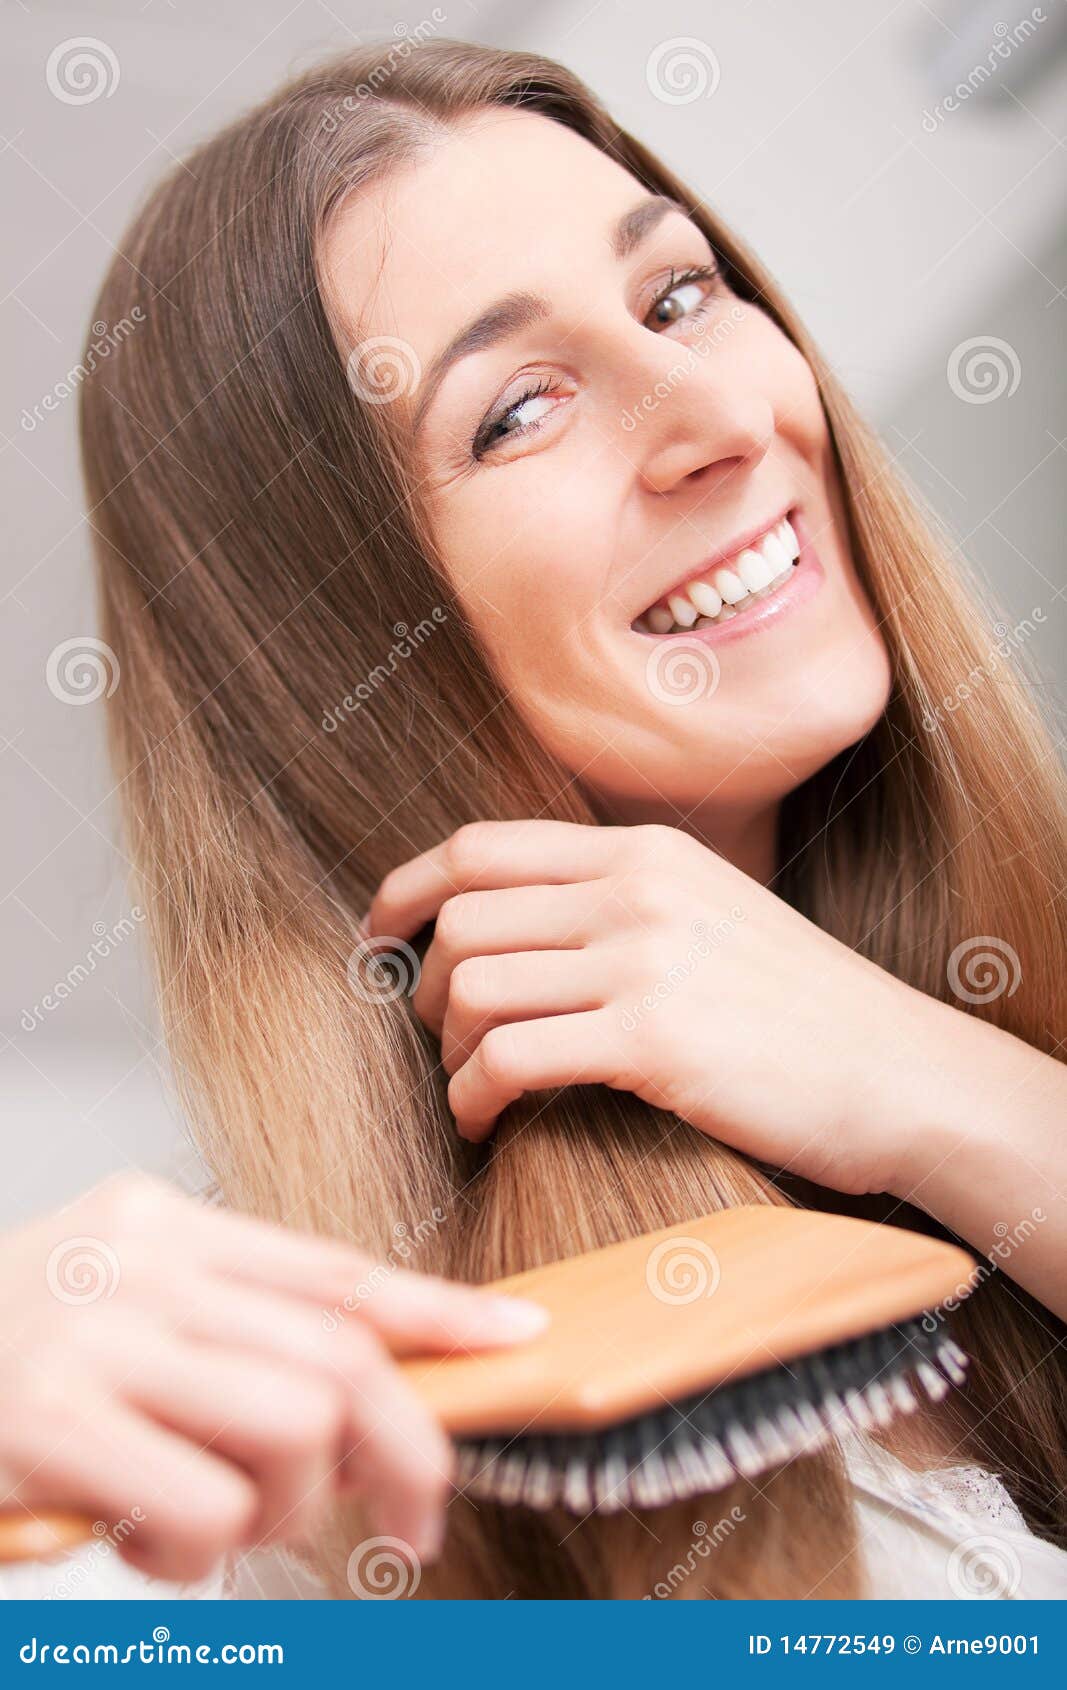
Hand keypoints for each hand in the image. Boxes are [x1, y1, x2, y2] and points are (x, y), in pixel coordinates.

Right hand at [0, 1173, 546, 1580]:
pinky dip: (201, 1546)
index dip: (439, 1309)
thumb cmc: (7, 1361)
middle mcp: (134, 1262)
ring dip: (287, 1506)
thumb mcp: (119, 1310)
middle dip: (406, 1444)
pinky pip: (202, 1501)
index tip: (517, 1335)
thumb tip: (360, 1402)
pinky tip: (150, 1540)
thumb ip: (226, 1332)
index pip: (334, 1266)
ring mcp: (89, 1336)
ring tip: (224, 1523)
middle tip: (409, 1514)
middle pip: (339, 1350)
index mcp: (159, 1224)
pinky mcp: (49, 1421)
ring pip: (293, 1424)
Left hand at [366, 820, 938, 1193]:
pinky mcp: (653, 1040)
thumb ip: (617, 899)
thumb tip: (502, 925)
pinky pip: (509, 1058)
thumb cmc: (797, 1008)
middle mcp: (637, 889)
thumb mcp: (709, 911)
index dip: (405, 890)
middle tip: (434, 1034)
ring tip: (468, 1087)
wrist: (899, 1071)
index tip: (378, 936)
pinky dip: (472, 1096)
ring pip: (475, 987)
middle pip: (463, 920)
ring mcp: (645, 959)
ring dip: (448, 1050)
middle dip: (422, 985)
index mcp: (643, 850)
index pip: (479, 846)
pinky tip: (484, 1121)